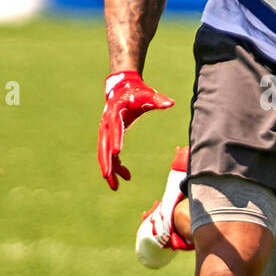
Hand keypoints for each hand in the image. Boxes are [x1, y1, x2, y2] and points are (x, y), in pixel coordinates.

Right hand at [97, 71, 173, 189]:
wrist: (122, 88)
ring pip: (104, 153)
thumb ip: (158, 100)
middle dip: (106, 161)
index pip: (115, 127)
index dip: (116, 139)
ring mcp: (106, 131)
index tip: (117, 153)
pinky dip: (116, 165)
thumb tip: (171, 103)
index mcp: (115, 112)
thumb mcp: (148, 95)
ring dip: (109, 169)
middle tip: (108, 176)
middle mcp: (107, 123)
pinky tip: (126, 176)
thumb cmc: (137, 92)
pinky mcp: (109, 136)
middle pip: (104, 145)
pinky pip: (110, 154)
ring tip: (115, 187)